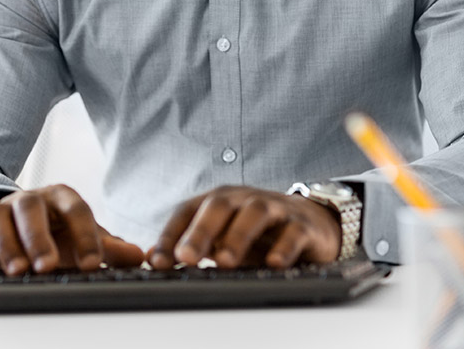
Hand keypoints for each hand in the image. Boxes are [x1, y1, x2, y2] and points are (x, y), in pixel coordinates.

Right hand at [0, 184, 145, 275]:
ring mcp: (0, 210)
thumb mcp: (82, 236)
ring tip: (16, 270)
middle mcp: (29, 199)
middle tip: (47, 266)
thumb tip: (139, 255)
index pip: (76, 209)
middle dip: (38, 238)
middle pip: (32, 209)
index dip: (85, 235)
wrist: (19, 218)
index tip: (93, 264)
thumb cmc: (56, 230)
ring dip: (5, 244)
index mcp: (60, 197)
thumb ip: (108, 246)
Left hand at [149, 185, 340, 269]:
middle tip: (186, 258)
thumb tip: (152, 257)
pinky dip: (283, 246)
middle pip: (218, 206)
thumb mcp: (222, 238)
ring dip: (237, 237)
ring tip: (224, 262)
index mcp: (218, 201)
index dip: (170, 235)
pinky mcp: (302, 225)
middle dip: (199, 232)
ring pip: (254, 213)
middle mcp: (242, 199)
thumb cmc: (258, 233)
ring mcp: (274, 209)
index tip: (157, 263)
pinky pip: (293, 232)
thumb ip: (190, 246)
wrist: (311, 222)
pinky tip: (273, 263)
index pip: (186, 212)